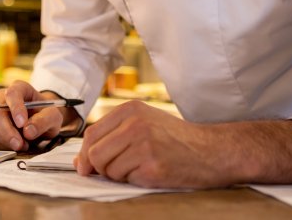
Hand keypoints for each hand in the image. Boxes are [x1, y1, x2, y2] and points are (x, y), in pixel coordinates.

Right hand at [0, 81, 65, 151]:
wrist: (41, 122)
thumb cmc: (46, 114)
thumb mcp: (53, 116)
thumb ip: (43, 121)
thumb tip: (28, 131)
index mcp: (19, 88)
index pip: (12, 94)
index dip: (15, 108)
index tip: (22, 123)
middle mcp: (2, 98)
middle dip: (6, 131)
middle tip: (19, 144)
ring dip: (6, 141)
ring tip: (24, 145)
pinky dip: (4, 146)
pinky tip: (17, 146)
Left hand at [76, 100, 229, 187]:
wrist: (212, 150)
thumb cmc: (176, 139)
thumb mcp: (143, 125)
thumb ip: (111, 137)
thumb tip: (80, 162)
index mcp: (130, 109)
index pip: (91, 134)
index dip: (85, 155)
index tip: (88, 166)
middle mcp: (135, 123)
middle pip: (94, 153)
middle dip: (100, 167)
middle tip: (119, 169)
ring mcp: (143, 143)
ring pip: (107, 168)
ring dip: (119, 175)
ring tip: (140, 167)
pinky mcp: (152, 165)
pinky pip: (125, 179)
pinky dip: (134, 180)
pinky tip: (151, 171)